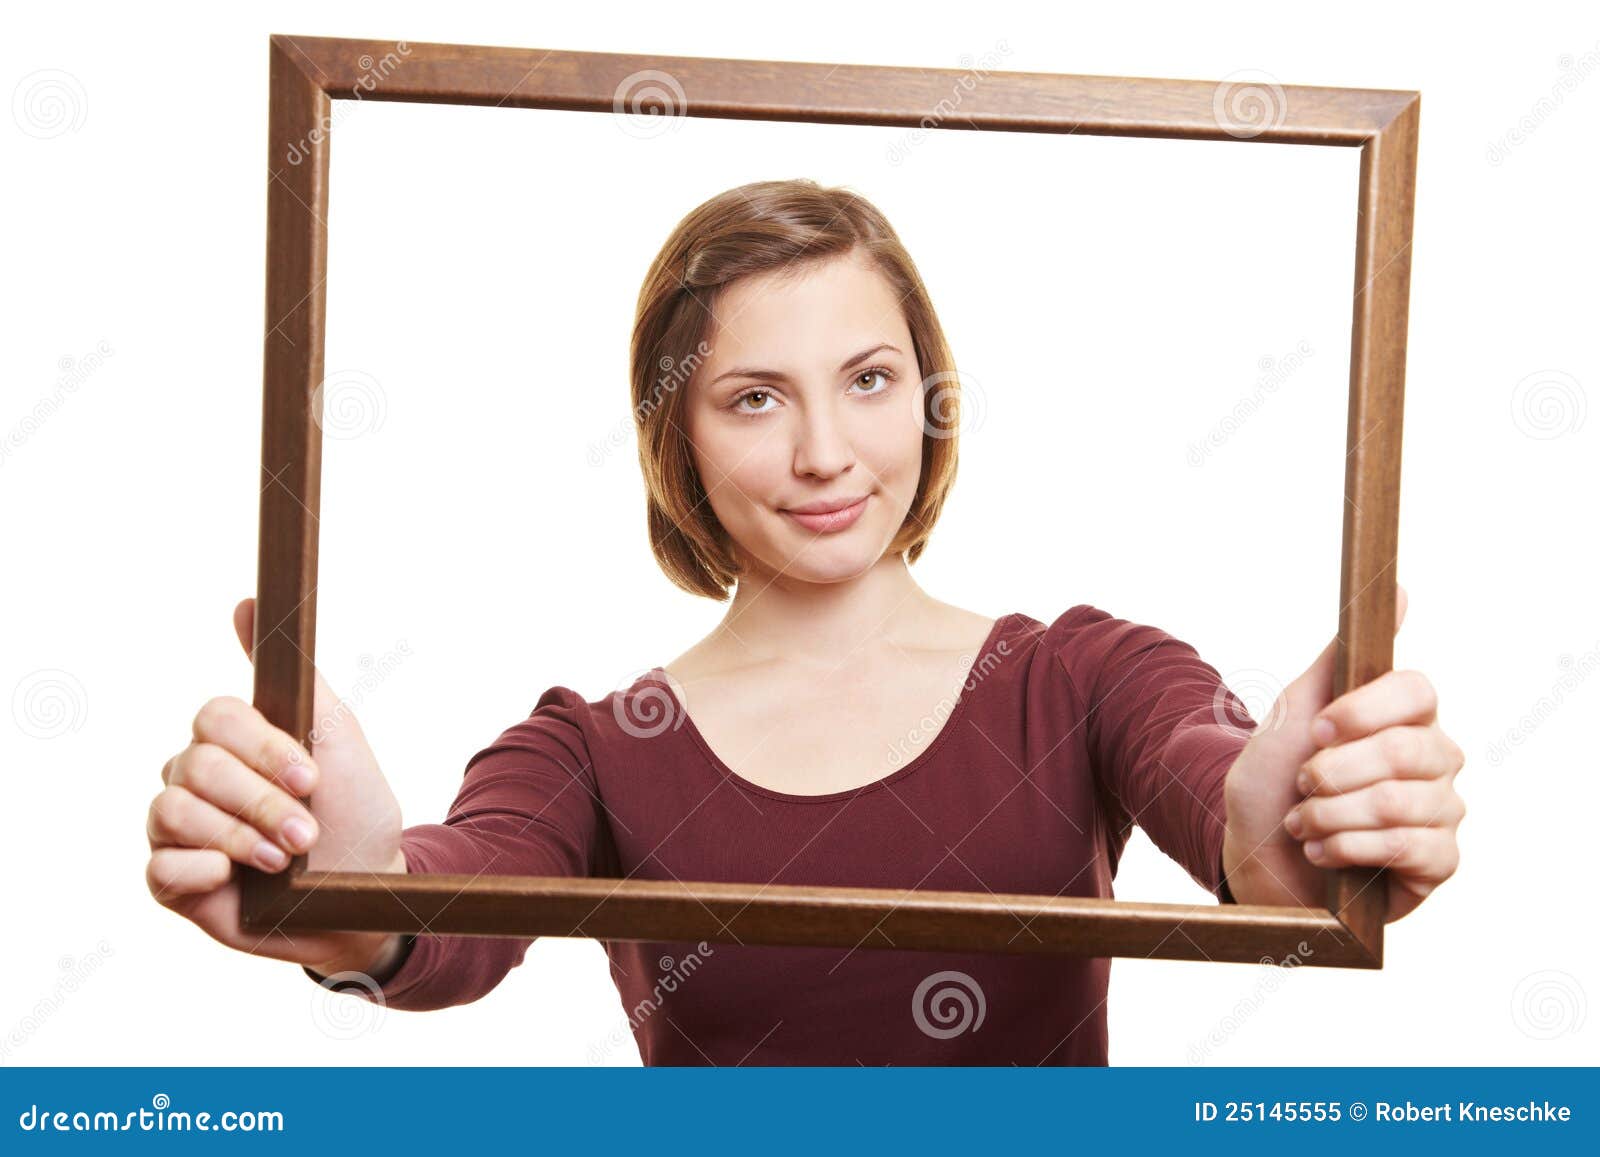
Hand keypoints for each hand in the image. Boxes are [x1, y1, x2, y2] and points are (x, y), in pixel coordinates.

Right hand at [145, 597, 406, 975]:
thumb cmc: (356, 817)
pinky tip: (235, 879)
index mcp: (236, 741)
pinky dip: (203, 872)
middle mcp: (198, 779)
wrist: (365, 897)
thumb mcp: (341, 740)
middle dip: (259, 802)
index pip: (215, 718)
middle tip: (305, 832)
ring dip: (239, 838)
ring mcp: (181, 831)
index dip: (261, 748)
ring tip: (284, 858)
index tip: (310, 776)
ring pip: (172, 812)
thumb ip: (297, 675)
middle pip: (195, 765)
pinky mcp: (174, 883)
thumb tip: (243, 603)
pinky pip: (160, 867)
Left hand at [1220, 583, 1466, 922]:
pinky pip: (1413, 848)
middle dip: (1335, 772)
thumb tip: (1398, 590)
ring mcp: (1441, 810)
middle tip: (1303, 785)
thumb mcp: (1290, 715)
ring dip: (1333, 815)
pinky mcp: (1439, 863)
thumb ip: (1336, 659)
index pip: (1418, 690)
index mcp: (1402, 717)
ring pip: (1405, 802)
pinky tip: (1325, 853)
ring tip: (1303, 824)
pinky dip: (1352, 850)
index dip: (1364, 710)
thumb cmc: (1273, 786)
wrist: (1253, 861)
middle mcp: (1434, 759)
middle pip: (1409, 748)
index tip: (1316, 729)